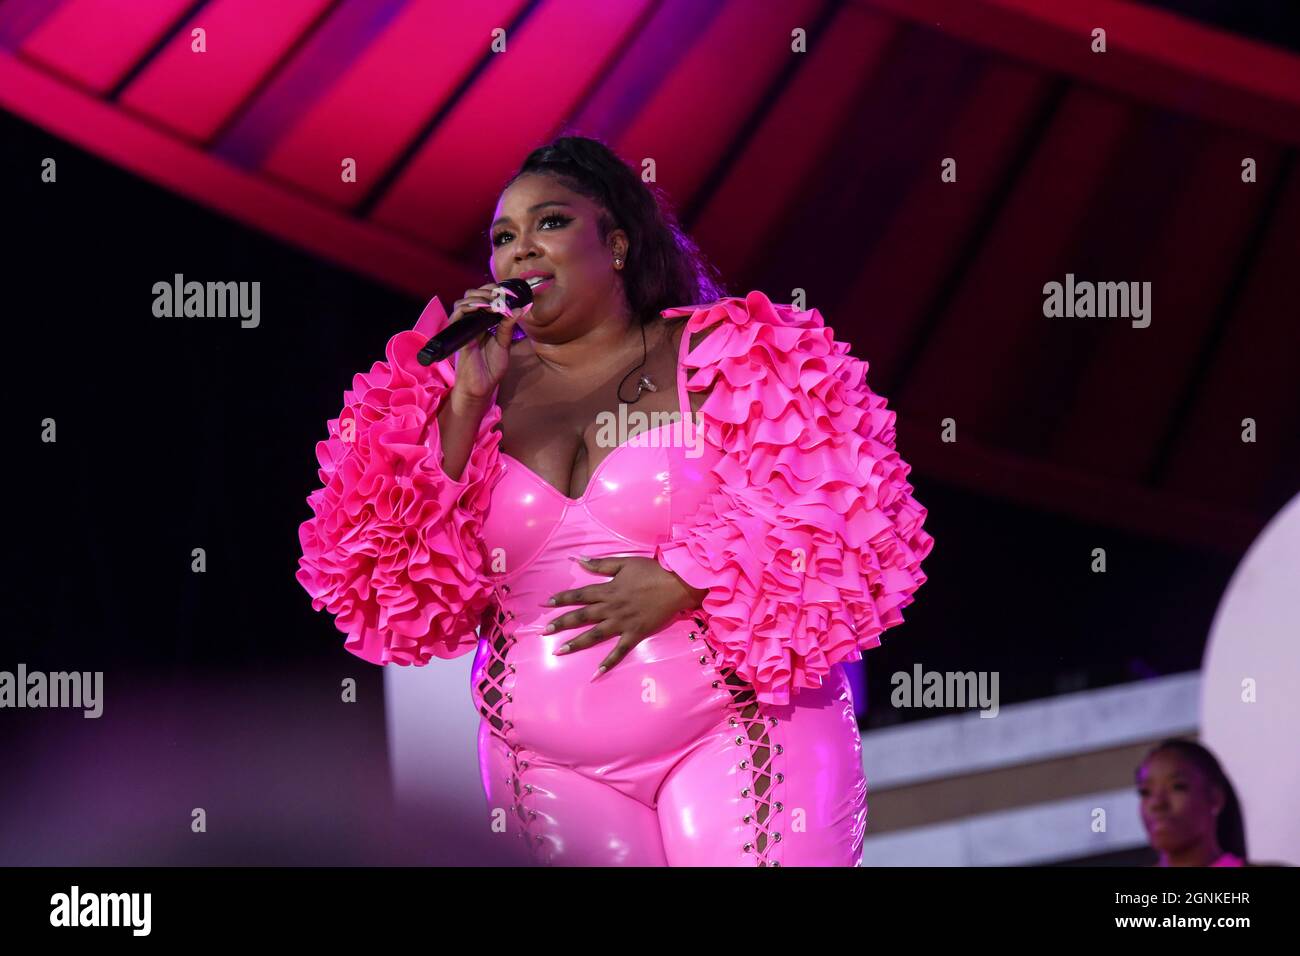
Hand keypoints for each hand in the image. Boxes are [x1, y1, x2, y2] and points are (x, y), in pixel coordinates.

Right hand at [448, 282, 530, 402]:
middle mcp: (471, 323)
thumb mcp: (504, 343)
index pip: (482, 298)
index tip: (506, 290)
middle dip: (485, 291)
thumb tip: (518, 309)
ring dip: (478, 298)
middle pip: (470, 296)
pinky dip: (467, 308)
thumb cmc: (491, 368)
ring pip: (462, 303)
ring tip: (492, 301)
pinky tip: (481, 308)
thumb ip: (507, 326)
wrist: (482, 387)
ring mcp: (463, 329)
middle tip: (499, 294)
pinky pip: (457, 317)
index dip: (491, 290)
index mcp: (482, 323)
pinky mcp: (459, 337)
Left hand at [541, 556, 708, 679]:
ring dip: (576, 643)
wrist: (677, 584)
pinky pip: (619, 651)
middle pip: (582, 616)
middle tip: (544, 632)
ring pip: (595, 635)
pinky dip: (608, 662)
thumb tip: (579, 560)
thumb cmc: (652, 571)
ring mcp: (623, 623)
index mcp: (608, 590)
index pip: (580, 595)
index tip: (546, 604)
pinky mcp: (635, 634)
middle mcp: (611, 608)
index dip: (562, 599)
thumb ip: (601, 564)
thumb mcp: (625, 563)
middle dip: (561, 623)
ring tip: (559, 651)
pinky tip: (596, 673)